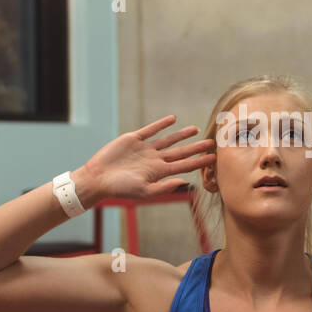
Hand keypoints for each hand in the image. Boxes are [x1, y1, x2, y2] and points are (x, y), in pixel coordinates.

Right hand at [75, 115, 214, 201]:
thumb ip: (164, 187)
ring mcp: (145, 149)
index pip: (184, 166)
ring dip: (182, 135)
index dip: (199, 161)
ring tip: (195, 129)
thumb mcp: (143, 191)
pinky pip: (151, 130)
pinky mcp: (134, 139)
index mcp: (159, 172)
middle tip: (212, 142)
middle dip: (196, 148)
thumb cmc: (119, 189)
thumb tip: (184, 182)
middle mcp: (155, 160)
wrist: (98, 178)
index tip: (213, 158)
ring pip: (168, 140)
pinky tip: (172, 119)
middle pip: (180, 152)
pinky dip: (161, 124)